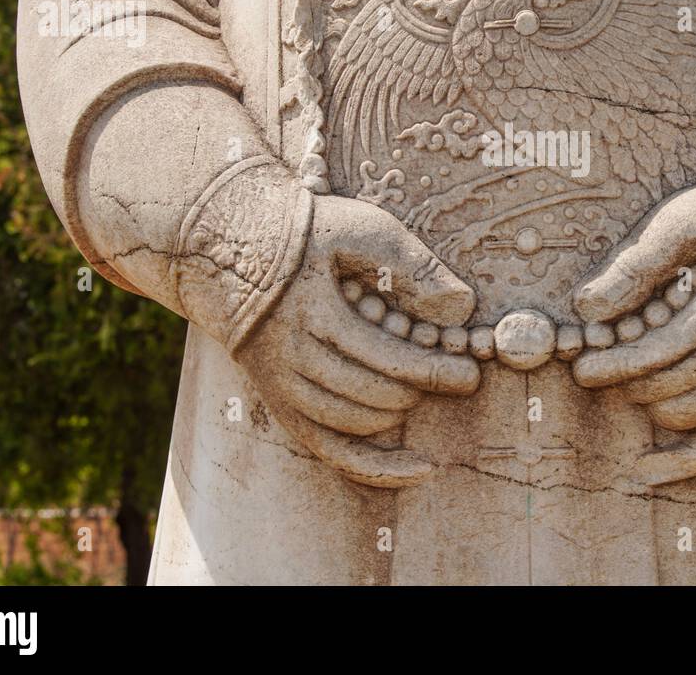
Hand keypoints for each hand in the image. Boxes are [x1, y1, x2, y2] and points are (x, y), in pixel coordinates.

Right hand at [238, 196, 478, 488]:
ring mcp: (281, 387)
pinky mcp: (280, 404)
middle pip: (373, 396)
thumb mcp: (360, 227)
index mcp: (313, 315)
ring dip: (397, 412)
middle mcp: (291, 358)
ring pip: (353, 425)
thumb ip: (412, 263)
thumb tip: (461, 306)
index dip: (434, 371)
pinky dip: (374, 468)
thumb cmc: (302, 232)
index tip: (470, 374)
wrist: (224, 246)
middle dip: (421, 389)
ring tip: (421, 389)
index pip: (386, 359)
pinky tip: (418, 469)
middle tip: (456, 376)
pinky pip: (329, 452)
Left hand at [572, 174, 695, 486]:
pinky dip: (692, 460)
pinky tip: (651, 472)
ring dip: (655, 409)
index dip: (620, 362)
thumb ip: (639, 264)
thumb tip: (587, 306)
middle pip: (680, 386)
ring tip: (626, 389)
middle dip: (629, 384)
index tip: (583, 365)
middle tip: (593, 372)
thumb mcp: (686, 222)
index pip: (666, 349)